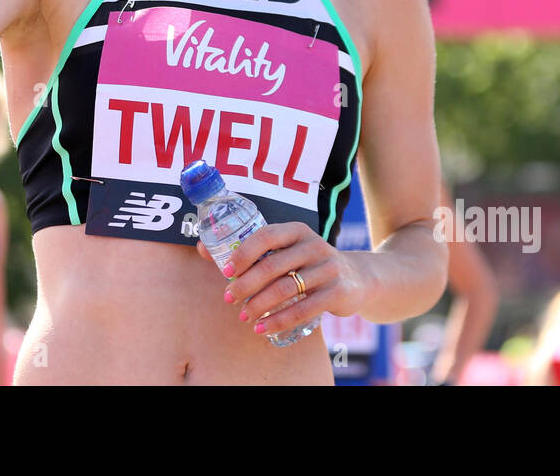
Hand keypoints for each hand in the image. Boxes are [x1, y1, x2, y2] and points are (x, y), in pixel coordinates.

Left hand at [198, 222, 366, 338]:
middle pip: (273, 266)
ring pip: (286, 289)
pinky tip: (264, 329)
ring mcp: (328, 268)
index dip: (244, 252)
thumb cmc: (308, 263)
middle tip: (229, 298)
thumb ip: (251, 250)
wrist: (357, 278)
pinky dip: (280, 321)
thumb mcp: (287, 250)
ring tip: (244, 316)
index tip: (226, 271)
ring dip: (260, 305)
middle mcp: (314, 245)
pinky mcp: (337, 292)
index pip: (267, 236)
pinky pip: (303, 309)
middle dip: (246, 285)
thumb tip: (202, 248)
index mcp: (297, 230)